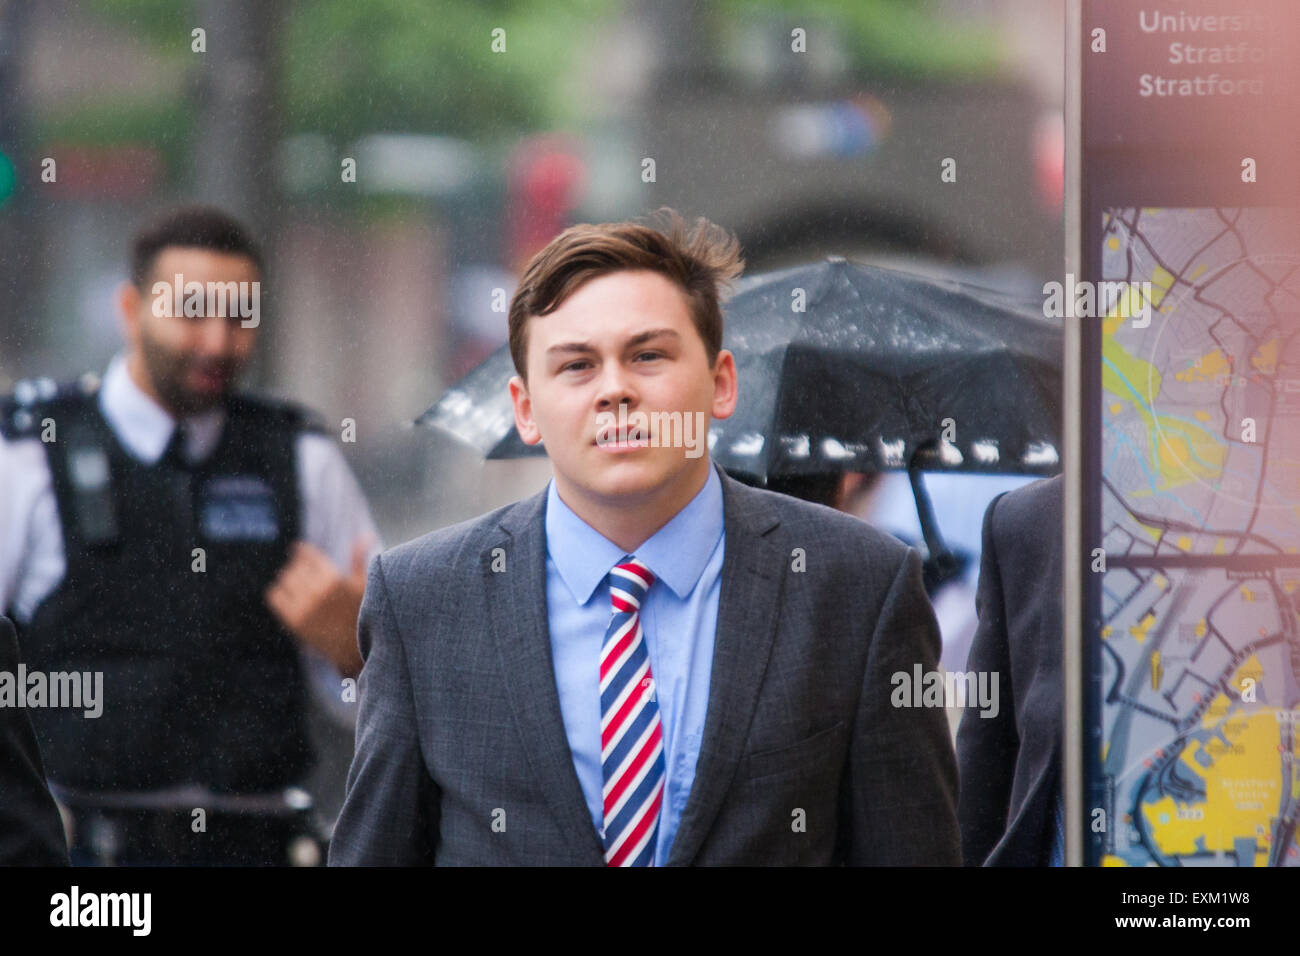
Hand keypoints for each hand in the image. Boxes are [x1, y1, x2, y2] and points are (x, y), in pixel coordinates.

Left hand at [265, 538, 371, 677]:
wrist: (355, 648)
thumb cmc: (361, 612)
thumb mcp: (363, 584)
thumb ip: (359, 558)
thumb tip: (366, 534)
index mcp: (334, 578)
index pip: (309, 555)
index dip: (302, 551)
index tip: (298, 550)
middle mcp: (317, 591)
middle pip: (295, 567)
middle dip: (298, 568)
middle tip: (303, 573)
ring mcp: (304, 606)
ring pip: (284, 580)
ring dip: (289, 580)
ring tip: (297, 585)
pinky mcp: (293, 621)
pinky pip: (275, 597)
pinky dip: (278, 593)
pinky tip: (288, 596)